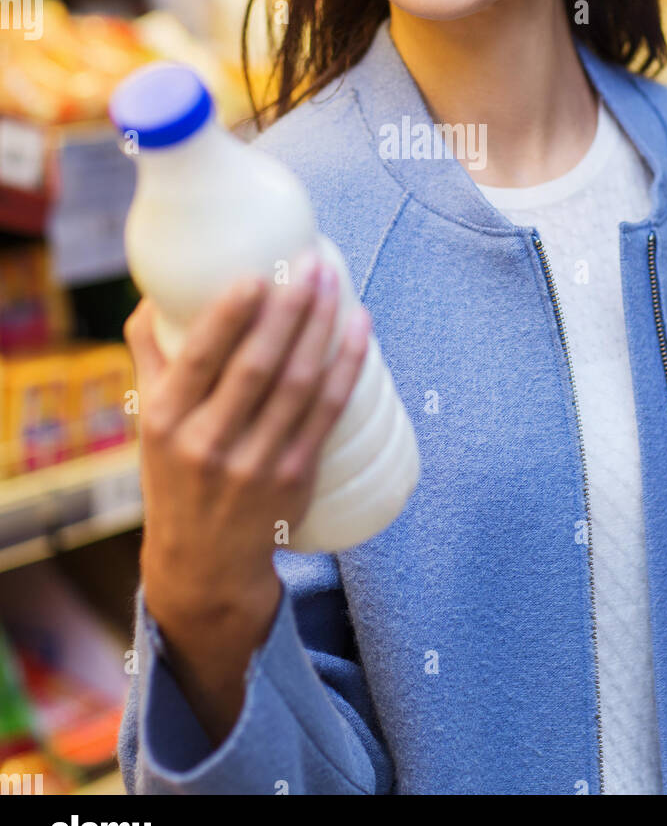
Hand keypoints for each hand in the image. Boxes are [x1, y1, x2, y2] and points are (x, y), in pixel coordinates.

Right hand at [124, 252, 371, 631]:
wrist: (204, 563)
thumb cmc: (175, 471)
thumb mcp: (148, 420)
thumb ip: (151, 355)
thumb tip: (155, 292)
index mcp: (165, 422)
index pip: (199, 360)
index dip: (230, 317)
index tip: (257, 274)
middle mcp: (207, 444)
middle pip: (258, 367)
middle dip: (289, 309)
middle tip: (311, 262)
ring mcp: (255, 465)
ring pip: (297, 386)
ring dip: (321, 328)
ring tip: (333, 282)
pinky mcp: (295, 478)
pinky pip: (327, 414)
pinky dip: (346, 368)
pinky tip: (359, 330)